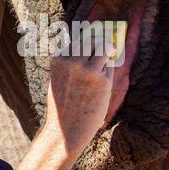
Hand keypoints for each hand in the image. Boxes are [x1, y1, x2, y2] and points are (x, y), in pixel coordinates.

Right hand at [42, 42, 114, 156]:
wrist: (66, 130)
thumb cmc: (63, 105)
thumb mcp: (59, 78)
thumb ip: (69, 62)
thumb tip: (87, 44)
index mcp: (58, 60)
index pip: (76, 39)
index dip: (86, 41)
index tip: (91, 45)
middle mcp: (72, 61)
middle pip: (91, 39)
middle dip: (98, 42)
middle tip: (103, 49)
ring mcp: (88, 69)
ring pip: (103, 47)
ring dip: (106, 52)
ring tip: (104, 62)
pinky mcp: (103, 80)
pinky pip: (109, 65)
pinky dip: (108, 69)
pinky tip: (102, 81)